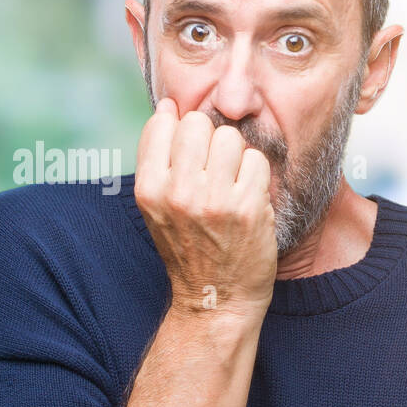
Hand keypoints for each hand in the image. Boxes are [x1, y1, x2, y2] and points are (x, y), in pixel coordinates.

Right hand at [134, 98, 276, 318]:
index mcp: (149, 188)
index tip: (192, 149)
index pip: (163, 122)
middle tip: (216, 168)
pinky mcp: (248, 208)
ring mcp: (214, 200)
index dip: (181, 127)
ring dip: (237, 156)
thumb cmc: (190, 249)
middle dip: (211, 138)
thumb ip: (159, 159)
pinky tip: (250, 197)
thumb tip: (169, 106)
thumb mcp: (157, 207)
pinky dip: (257, 175)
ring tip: (233, 183)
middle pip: (199, 123)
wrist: (216, 299)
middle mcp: (177, 192)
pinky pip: (257, 161)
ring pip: (231, 137)